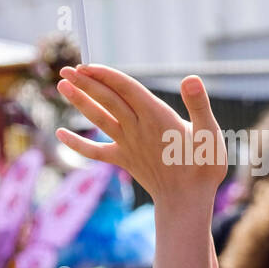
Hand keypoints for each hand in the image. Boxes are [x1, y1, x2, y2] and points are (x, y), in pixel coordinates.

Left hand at [56, 65, 226, 204]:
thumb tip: (191, 78)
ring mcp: (128, 145)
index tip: (88, 65)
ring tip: (62, 86)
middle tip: (66, 69)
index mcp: (157, 117)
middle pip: (108, 100)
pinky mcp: (124, 160)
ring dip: (79, 102)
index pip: (126, 89)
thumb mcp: (209, 133)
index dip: (106, 75)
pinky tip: (59, 134)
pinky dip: (77, 143)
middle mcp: (138, 129)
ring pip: (99, 119)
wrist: (187, 202)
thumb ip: (199, 104)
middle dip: (86, 83)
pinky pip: (95, 151)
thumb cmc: (203, 167)